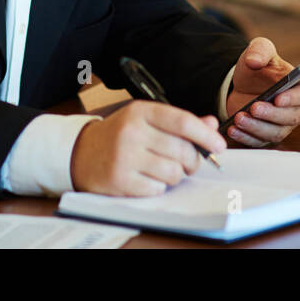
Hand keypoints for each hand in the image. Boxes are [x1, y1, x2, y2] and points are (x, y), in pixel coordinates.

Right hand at [69, 100, 226, 195]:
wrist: (80, 153)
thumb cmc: (120, 135)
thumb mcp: (146, 120)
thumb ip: (179, 121)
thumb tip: (210, 125)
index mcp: (140, 112)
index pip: (182, 121)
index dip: (206, 135)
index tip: (219, 145)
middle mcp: (132, 132)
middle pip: (182, 150)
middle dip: (192, 161)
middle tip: (188, 162)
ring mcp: (125, 157)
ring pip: (174, 172)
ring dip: (176, 175)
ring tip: (163, 169)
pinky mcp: (121, 181)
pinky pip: (158, 188)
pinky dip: (159, 186)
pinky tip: (147, 178)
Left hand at [224, 37, 299, 146]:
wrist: (241, 84)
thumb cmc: (258, 68)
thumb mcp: (258, 50)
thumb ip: (259, 50)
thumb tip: (254, 61)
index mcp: (299, 87)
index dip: (294, 98)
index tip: (278, 98)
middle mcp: (295, 109)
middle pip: (291, 118)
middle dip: (271, 115)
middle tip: (254, 108)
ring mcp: (281, 125)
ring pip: (274, 133)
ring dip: (256, 127)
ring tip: (238, 118)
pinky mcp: (265, 136)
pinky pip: (258, 142)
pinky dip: (245, 138)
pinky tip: (233, 129)